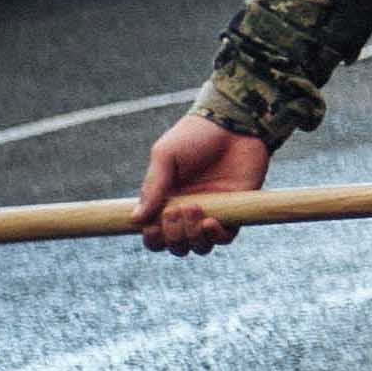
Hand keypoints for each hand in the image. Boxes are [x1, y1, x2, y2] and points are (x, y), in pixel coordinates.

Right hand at [138, 113, 271, 252]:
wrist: (234, 124)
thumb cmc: (195, 136)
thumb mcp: (166, 156)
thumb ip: (153, 187)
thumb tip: (136, 220)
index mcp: (166, 201)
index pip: (155, 233)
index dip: (152, 239)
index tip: (152, 228)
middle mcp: (188, 212)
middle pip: (176, 245)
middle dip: (173, 236)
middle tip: (176, 210)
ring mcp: (213, 212)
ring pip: (199, 246)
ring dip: (192, 236)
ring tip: (194, 208)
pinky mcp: (236, 211)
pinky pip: (225, 239)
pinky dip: (216, 237)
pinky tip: (210, 221)